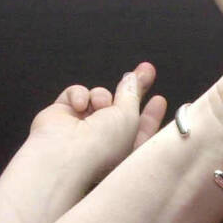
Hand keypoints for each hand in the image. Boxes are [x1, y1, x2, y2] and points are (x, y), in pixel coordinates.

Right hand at [28, 64, 167, 185]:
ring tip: (99, 108)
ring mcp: (82, 128)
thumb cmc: (101, 145)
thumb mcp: (129, 118)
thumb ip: (132, 95)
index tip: (159, 99)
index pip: (140, 130)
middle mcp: (103, 141)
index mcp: (123, 151)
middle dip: (132, 90)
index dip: (151, 115)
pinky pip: (77, 94)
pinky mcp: (62, 116)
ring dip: (101, 97)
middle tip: (146, 69)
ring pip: (99, 97)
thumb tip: (132, 79)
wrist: (65, 153)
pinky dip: (79, 96)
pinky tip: (79, 106)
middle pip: (121, 109)